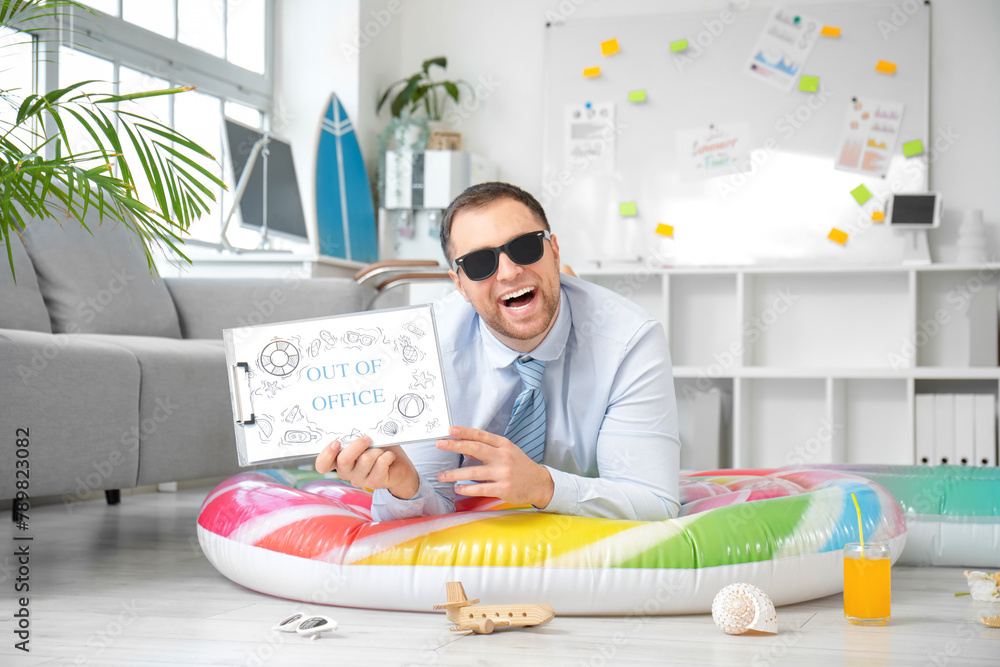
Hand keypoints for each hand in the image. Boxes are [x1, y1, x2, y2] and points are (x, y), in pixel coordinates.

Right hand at [315, 435, 419, 499]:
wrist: (398, 465)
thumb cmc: (379, 448)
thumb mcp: (366, 439)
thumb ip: (357, 435)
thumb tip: (356, 421)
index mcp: (338, 461)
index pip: (322, 465)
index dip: (326, 455)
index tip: (336, 442)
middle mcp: (346, 472)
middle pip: (344, 460)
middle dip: (357, 445)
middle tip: (368, 438)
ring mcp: (359, 479)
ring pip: (365, 460)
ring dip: (376, 450)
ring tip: (381, 450)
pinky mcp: (374, 483)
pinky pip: (380, 465)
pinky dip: (387, 456)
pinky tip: (389, 456)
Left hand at [435, 426, 553, 507]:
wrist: (539, 483)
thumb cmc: (520, 466)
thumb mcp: (506, 452)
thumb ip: (487, 449)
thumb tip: (465, 449)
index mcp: (504, 445)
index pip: (481, 436)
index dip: (465, 432)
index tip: (450, 430)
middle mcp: (503, 457)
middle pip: (476, 449)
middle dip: (455, 446)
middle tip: (440, 444)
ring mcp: (504, 473)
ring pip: (474, 472)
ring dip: (454, 474)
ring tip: (441, 476)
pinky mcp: (504, 489)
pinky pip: (481, 489)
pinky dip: (467, 489)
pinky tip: (457, 489)